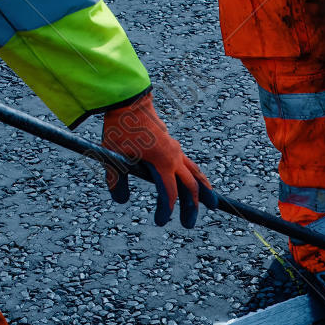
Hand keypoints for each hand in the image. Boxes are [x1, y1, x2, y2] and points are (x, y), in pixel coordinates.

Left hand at [101, 91, 211, 227]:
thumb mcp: (112, 155)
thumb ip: (115, 179)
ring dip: (203, 191)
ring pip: (195, 174)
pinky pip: (190, 165)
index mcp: (162, 162)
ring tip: (212, 203)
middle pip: (189, 187)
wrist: (130, 101)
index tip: (160, 222)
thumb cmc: (120, 127)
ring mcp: (176, 151)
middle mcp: (174, 158)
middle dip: (191, 207)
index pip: (169, 193)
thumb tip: (120, 200)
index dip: (166, 210)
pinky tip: (198, 184)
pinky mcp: (174, 146)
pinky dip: (197, 176)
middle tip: (188, 224)